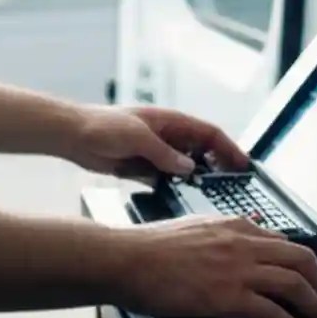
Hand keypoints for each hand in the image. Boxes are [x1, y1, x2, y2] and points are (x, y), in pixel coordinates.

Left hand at [68, 105, 247, 179]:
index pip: (209, 133)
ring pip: (185, 166)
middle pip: (201, 150)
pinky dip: (176, 185)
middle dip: (218, 165)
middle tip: (233, 184)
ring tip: (211, 194)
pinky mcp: (143, 166)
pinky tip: (182, 196)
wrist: (73, 135)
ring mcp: (155, 151)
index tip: (243, 164)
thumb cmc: (103, 125)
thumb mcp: (138, 138)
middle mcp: (166, 135)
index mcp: (170, 121)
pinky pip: (166, 177)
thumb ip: (165, 154)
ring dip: (197, 178)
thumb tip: (190, 167)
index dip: (229, 148)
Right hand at [115, 215, 316, 317]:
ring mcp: (239, 270)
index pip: (282, 240)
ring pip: (295, 285)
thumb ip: (222, 231)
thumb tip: (243, 229)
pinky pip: (275, 314)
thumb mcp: (193, 225)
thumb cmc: (148, 245)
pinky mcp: (230, 297)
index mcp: (234, 225)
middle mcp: (244, 242)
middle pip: (301, 258)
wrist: (127, 258)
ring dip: (315, 307)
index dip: (300, 261)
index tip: (305, 274)